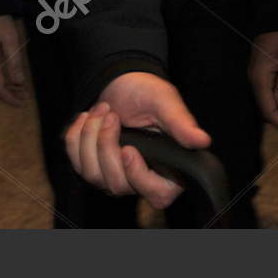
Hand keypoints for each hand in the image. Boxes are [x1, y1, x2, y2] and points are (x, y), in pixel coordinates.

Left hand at [63, 71, 210, 208]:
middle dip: (107, 146)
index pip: (156, 194)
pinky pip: (76, 162)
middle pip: (118, 184)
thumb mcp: (166, 102)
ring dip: (91, 137)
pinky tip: (87, 118)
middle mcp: (141, 178)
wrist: (122, 83)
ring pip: (94, 175)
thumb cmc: (148, 93)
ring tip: (102, 111)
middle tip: (112, 115)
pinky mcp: (94, 169)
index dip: (138, 175)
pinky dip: (76, 136)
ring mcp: (115, 176)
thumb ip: (181, 124)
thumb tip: (202, 141)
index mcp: (168, 168)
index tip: (128, 150)